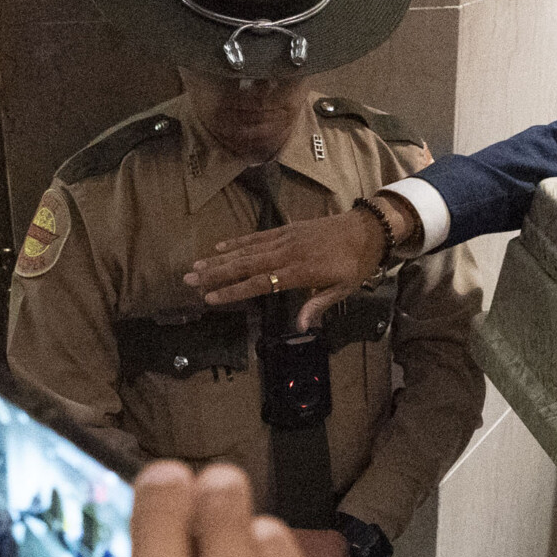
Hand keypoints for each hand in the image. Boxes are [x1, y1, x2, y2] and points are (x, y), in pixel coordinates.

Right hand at [185, 209, 384, 328]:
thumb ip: (318, 304)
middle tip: (189, 280)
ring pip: (247, 251)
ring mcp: (285, 239)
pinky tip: (220, 247)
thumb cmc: (357, 264)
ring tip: (196, 266)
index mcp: (300, 272)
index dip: (233, 292)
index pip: (260, 284)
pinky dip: (238, 242)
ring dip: (219, 260)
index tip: (211, 298)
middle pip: (245, 266)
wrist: (367, 229)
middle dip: (215, 274)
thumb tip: (302, 327)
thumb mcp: (344, 289)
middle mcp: (287, 254)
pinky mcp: (287, 229)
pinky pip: (258, 236)